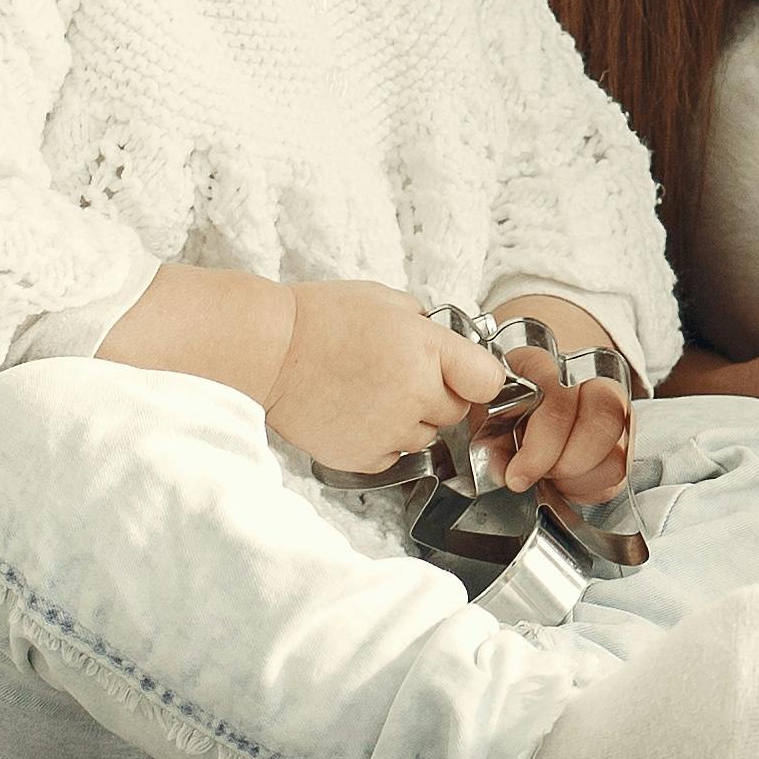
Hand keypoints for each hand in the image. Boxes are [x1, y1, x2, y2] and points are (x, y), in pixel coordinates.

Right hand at [265, 279, 465, 476]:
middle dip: (437, 396)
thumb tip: (445, 344)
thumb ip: (426, 326)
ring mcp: (389, 430)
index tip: (464, 374)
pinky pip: (394, 456)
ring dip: (409, 420)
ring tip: (371, 394)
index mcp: (426, 349)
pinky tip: (357, 414)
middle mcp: (414, 394)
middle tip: (400, 377)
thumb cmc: (322, 319)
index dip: (477, 377)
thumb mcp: (387, 301)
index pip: (488, 380)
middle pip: (455, 411)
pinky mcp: (364, 457)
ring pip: (424, 436)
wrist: (270, 352)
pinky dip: (381, 442)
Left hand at [442, 317, 638, 509]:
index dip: (540, 447)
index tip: (517, 476)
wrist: (528, 386)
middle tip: (541, 477)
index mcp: (545, 362)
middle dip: (568, 463)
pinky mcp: (626, 433)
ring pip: (618, 450)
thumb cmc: (503, 402)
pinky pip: (621, 470)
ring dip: (581, 477)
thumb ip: (490, 438)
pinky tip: (569, 480)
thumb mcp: (485, 412)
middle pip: (603, 419)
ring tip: (553, 478)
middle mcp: (589, 377)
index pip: (560, 400)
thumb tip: (503, 469)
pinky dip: (593, 486)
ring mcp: (614, 404)